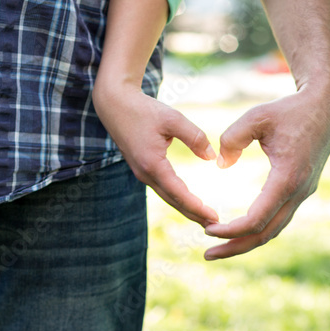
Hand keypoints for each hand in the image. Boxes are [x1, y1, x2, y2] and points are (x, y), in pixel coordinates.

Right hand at [92, 84, 218, 226]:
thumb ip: (195, 137)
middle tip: (215, 226)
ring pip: (167, 197)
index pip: (178, 192)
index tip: (214, 217)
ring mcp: (142, 173)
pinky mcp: (142, 169)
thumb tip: (211, 157)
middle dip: (194, 215)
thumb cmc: (143, 109)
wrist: (114, 104)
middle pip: (173, 201)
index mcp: (152, 164)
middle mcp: (145, 173)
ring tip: (205, 219)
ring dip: (186, 209)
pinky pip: (162, 189)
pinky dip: (177, 198)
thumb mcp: (173, 118)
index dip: (197, 207)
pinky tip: (188, 203)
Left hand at [202, 80, 329, 259]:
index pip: (257, 219)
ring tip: (219, 248)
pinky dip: (258, 229)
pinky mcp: (302, 190)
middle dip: (235, 247)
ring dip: (247, 242)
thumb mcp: (256, 117)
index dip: (231, 230)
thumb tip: (221, 164)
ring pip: (274, 229)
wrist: (325, 106)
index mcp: (287, 178)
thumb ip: (233, 139)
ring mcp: (302, 193)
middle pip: (266, 234)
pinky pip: (279, 218)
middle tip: (207, 254)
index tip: (207, 229)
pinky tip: (239, 230)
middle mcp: (298, 192)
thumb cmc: (290, 110)